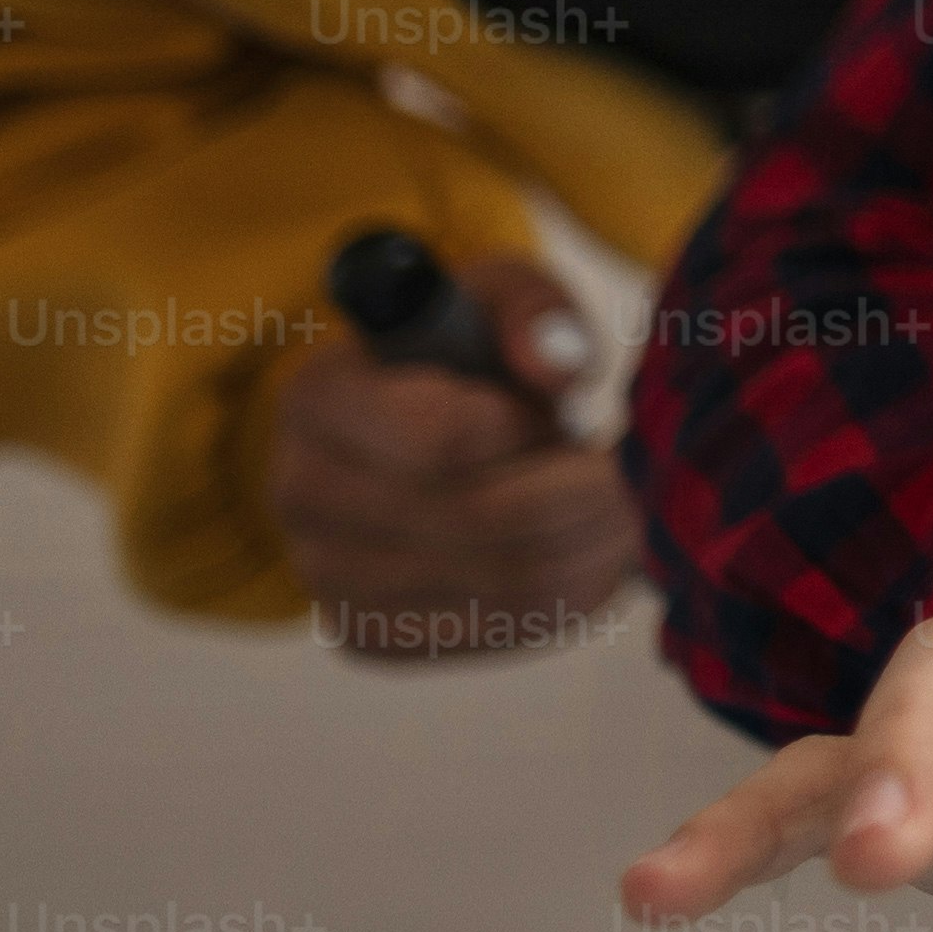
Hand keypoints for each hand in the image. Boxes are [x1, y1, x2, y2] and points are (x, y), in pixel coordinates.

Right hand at [268, 251, 636, 664]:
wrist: (419, 433)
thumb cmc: (466, 352)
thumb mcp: (499, 297)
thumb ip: (534, 312)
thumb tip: (560, 373)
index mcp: (317, 395)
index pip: (444, 440)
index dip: (530, 431)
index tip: (569, 410)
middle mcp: (299, 493)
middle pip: (482, 520)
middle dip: (585, 493)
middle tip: (634, 469)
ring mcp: (325, 575)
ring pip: (504, 583)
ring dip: (592, 544)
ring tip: (622, 503)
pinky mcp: (368, 634)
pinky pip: (497, 630)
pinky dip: (573, 591)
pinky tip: (590, 549)